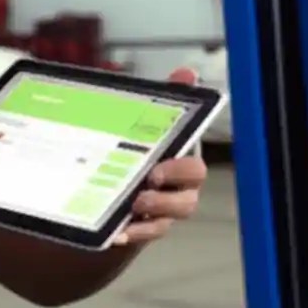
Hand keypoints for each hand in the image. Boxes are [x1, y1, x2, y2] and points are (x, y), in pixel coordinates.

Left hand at [113, 67, 208, 245]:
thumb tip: (187, 73)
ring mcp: (161, 213)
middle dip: (167, 196)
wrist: (114, 182)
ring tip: (132, 206)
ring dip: (152, 215)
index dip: (181, 169)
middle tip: (146, 185)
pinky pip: (143, 235)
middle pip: (187, 199)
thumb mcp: (145, 122)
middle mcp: (177, 191)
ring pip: (168, 220)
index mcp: (179, 163)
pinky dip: (132, 233)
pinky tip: (115, 232)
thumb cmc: (138, 149)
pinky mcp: (142, 227)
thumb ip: (166, 101)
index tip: (159, 168)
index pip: (193, 169)